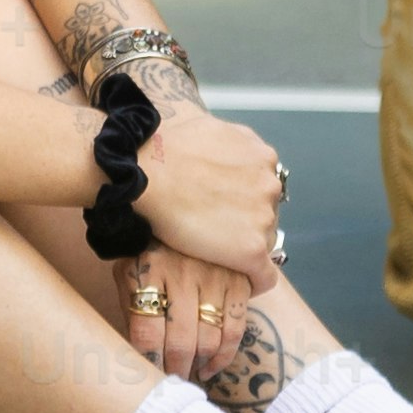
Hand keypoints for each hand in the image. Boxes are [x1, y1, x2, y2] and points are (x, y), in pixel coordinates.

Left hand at [117, 244, 279, 387]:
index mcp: (147, 271)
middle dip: (174, 369)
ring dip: (199, 364)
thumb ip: (131, 306)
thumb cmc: (144, 243)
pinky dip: (225, 352)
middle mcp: (182, 273)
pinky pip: (236, 325)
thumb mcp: (126, 269)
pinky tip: (213, 364)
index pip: (146, 334)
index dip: (147, 362)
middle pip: (179, 341)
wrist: (174, 198)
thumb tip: (140, 353)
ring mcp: (214, 274)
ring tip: (190, 373)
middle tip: (171, 379)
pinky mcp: (238, 277)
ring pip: (210, 338)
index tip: (147, 375)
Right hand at [120, 97, 290, 277]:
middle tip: (213, 231)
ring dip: (243, 248)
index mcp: (263, 157)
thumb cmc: (164, 148)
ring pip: (264, 242)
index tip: (226, 211)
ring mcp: (263, 218)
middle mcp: (271, 185)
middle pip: (266, 214)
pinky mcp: (251, 250)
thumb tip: (227, 151)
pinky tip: (240, 284)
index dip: (243, 202)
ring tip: (214, 253)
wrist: (142, 174)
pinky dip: (254, 282)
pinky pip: (264, 275)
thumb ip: (230, 144)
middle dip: (244, 222)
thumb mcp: (210, 127)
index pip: (263, 188)